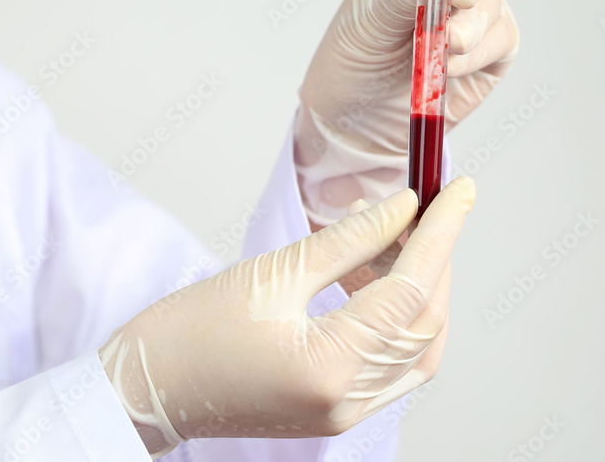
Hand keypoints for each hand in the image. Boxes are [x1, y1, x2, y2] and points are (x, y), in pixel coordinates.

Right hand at [99, 179, 475, 457]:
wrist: (146, 390)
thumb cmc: (189, 333)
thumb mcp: (273, 273)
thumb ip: (347, 241)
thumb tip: (401, 208)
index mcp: (329, 367)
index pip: (410, 292)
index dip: (440, 234)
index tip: (458, 190)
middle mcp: (347, 402)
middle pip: (423, 326)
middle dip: (434, 262)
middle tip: (428, 208)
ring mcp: (343, 413)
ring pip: (412, 348)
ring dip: (412, 289)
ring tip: (385, 235)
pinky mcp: (333, 410)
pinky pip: (386, 361)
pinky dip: (389, 316)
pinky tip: (363, 274)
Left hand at [295, 0, 517, 227]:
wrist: (360, 120)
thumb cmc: (354, 62)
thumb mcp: (364, 28)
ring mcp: (471, 8)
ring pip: (489, 1)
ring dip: (467, 26)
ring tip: (440, 48)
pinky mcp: (491, 45)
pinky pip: (500, 38)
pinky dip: (477, 53)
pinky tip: (448, 67)